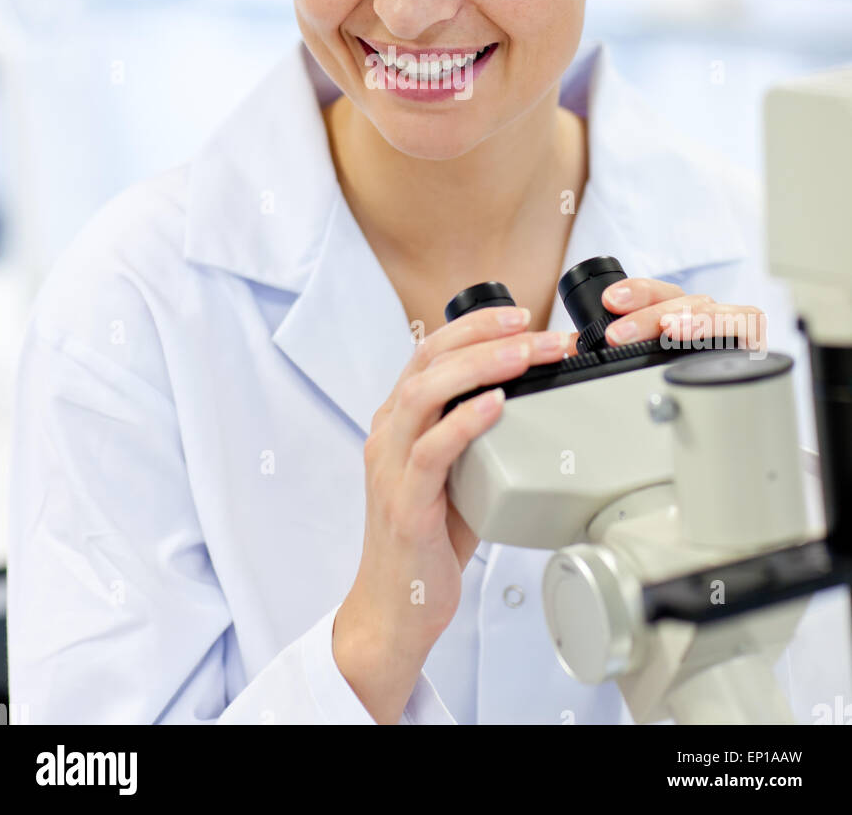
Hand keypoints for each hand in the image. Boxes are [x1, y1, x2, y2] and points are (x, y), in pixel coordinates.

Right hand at [333, 305, 571, 720]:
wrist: (395, 608)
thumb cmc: (427, 540)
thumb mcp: (454, 473)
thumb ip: (475, 437)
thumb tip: (531, 405)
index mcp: (398, 421)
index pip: (430, 352)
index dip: (473, 326)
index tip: (519, 315)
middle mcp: (388, 434)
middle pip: (428, 361)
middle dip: (485, 336)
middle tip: (536, 330)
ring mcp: (392, 467)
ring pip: (426, 394)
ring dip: (480, 367)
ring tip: (524, 355)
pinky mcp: (405, 504)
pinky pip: (431, 452)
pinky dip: (465, 422)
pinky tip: (495, 406)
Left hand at [559, 277, 767, 354]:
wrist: (741, 396)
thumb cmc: (691, 364)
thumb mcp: (643, 351)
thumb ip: (605, 346)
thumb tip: (564, 345)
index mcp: (673, 308)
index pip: (652, 292)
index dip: (632, 292)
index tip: (609, 301)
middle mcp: (699, 309)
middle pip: (675, 301)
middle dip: (645, 316)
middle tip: (618, 334)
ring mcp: (727, 319)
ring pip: (703, 309)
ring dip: (681, 319)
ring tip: (663, 329)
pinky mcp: (751, 334)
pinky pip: (740, 322)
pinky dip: (716, 326)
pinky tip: (694, 332)